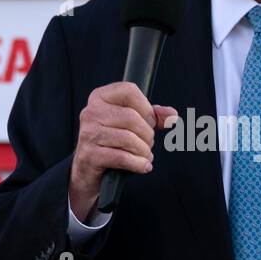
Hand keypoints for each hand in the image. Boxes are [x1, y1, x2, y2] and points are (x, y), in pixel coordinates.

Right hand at [70, 82, 177, 220]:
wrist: (88, 168)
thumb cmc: (112, 141)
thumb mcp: (131, 123)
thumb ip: (152, 116)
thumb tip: (172, 116)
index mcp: (99, 97)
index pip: (129, 91)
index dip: (146, 108)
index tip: (149, 122)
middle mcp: (90, 112)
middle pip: (131, 117)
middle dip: (147, 134)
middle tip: (148, 144)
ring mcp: (88, 134)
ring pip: (128, 138)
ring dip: (144, 151)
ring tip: (144, 155)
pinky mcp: (90, 155)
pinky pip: (122, 157)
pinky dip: (138, 164)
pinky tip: (143, 166)